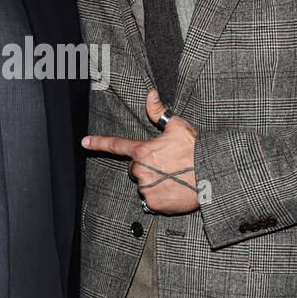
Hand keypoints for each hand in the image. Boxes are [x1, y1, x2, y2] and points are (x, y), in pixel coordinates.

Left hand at [82, 89, 199, 214]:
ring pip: (144, 185)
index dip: (98, 142)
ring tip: (174, 178)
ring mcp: (146, 189)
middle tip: (167, 165)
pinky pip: (152, 200)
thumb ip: (159, 111)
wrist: (211, 175)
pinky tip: (175, 190)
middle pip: (135, 169)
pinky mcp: (154, 204)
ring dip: (154, 182)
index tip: (84, 142)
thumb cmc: (196, 149)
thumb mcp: (178, 126)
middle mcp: (140, 171)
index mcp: (143, 151)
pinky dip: (161, 197)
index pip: (116, 145)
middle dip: (147, 167)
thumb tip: (150, 93)